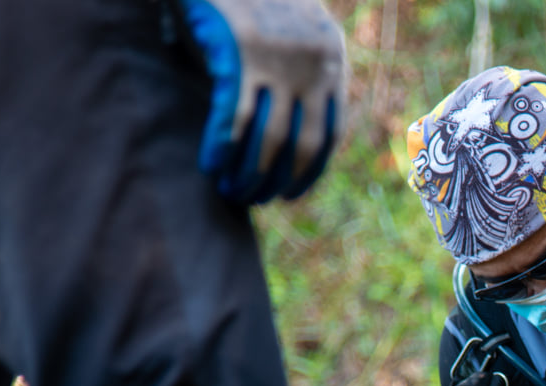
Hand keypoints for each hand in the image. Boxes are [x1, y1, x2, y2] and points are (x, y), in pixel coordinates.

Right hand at [180, 0, 346, 202]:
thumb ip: (289, 71)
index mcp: (332, 58)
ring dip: (252, 173)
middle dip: (279, 179)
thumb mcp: (288, 26)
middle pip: (302, 143)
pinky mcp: (242, 54)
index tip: (292, 193)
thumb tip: (273, 122)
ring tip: (235, 191)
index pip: (329, 130)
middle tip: (257, 199)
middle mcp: (314, 63)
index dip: (310, 169)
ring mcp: (280, 60)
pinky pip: (234, 118)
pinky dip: (224, 149)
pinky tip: (213, 167)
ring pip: (270, 138)